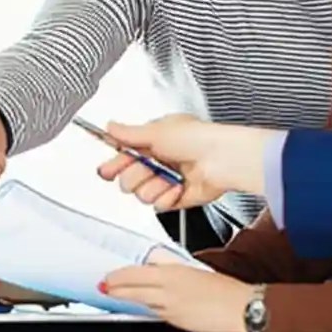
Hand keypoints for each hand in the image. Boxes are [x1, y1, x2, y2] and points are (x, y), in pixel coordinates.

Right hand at [96, 114, 269, 210]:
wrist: (223, 159)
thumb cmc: (198, 137)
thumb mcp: (156, 130)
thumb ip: (128, 133)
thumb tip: (110, 126)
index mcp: (153, 141)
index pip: (124, 156)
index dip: (115, 164)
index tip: (108, 169)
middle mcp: (159, 162)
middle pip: (128, 179)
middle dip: (135, 175)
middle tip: (148, 167)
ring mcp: (167, 181)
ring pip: (142, 195)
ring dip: (153, 186)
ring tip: (168, 177)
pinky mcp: (177, 198)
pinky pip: (159, 205)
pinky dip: (168, 197)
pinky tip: (178, 187)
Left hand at [101, 264, 253, 331]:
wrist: (240, 310)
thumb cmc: (224, 289)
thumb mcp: (195, 270)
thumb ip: (173, 267)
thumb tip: (156, 263)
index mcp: (172, 274)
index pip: (134, 274)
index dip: (117, 277)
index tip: (108, 277)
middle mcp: (167, 292)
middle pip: (132, 291)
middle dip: (115, 290)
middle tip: (104, 287)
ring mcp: (170, 310)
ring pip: (143, 302)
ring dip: (130, 297)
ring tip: (118, 293)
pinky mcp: (176, 321)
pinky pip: (157, 312)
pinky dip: (149, 306)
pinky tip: (147, 304)